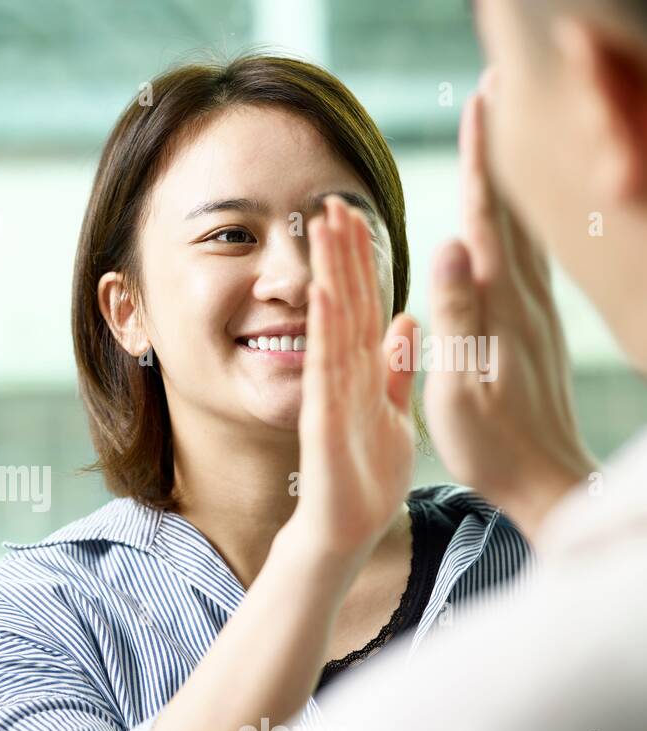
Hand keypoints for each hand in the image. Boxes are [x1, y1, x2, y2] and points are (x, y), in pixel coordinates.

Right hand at [290, 196, 416, 559]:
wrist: (345, 529)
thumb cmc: (366, 478)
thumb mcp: (394, 412)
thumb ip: (397, 368)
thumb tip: (408, 320)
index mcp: (363, 372)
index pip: (361, 304)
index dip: (358, 262)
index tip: (355, 215)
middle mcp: (343, 375)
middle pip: (342, 302)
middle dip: (338, 253)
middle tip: (333, 202)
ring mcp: (330, 394)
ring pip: (330, 324)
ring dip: (327, 275)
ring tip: (324, 230)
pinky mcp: (322, 418)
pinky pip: (324, 367)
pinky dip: (322, 330)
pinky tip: (321, 293)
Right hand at [424, 89, 595, 540]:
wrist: (549, 479)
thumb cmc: (496, 446)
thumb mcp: (461, 388)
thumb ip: (460, 315)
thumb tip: (454, 243)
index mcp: (500, 308)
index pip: (487, 218)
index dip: (482, 158)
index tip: (479, 105)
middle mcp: (525, 299)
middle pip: (511, 208)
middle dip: (500, 148)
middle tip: (492, 94)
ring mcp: (537, 311)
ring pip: (523, 228)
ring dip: (510, 179)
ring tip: (498, 141)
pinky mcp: (538, 326)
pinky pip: (525, 256)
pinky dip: (515, 221)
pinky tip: (510, 219)